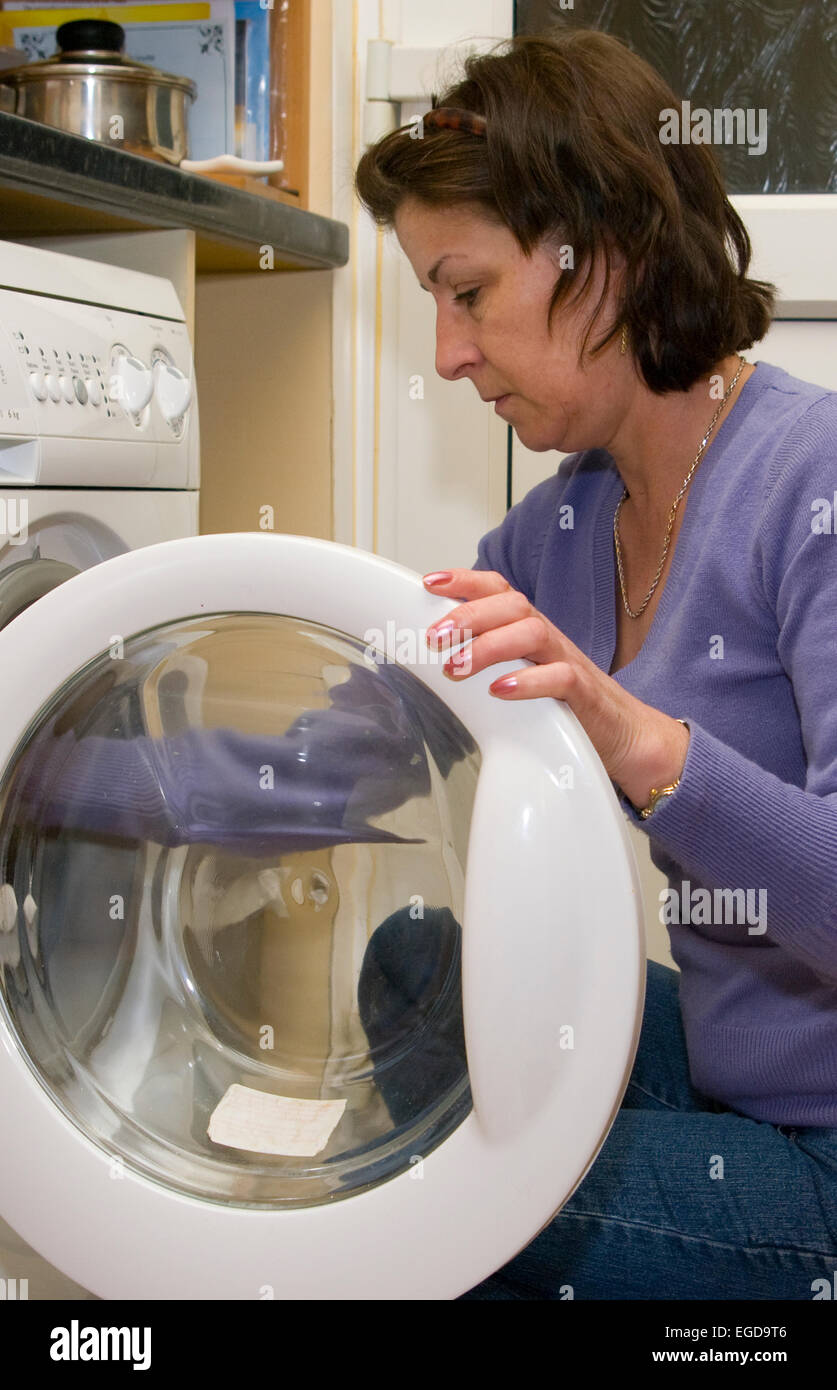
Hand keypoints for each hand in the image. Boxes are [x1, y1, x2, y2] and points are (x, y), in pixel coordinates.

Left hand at [422, 568, 689, 810]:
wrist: (623, 733)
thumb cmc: (563, 703)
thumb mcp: (519, 673)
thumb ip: (486, 660)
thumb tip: (436, 657)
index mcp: (529, 629)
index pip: (500, 590)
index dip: (466, 581)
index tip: (430, 583)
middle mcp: (548, 638)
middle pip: (512, 605)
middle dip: (469, 616)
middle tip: (434, 638)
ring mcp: (567, 661)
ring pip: (532, 634)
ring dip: (489, 647)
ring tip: (456, 668)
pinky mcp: (584, 694)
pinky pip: (560, 677)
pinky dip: (527, 682)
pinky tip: (498, 690)